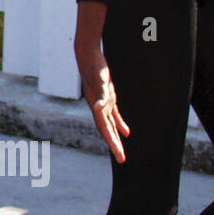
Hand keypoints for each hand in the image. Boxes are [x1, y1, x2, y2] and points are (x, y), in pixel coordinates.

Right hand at [76, 43, 128, 161]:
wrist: (87, 54)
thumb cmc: (93, 66)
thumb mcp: (99, 80)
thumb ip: (100, 95)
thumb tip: (98, 108)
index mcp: (96, 106)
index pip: (105, 128)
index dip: (112, 142)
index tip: (119, 154)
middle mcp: (98, 107)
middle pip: (107, 130)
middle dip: (114, 145)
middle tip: (122, 160)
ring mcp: (103, 102)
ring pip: (110, 125)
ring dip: (116, 137)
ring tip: (121, 151)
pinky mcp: (107, 97)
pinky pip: (114, 115)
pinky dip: (120, 124)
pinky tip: (126, 132)